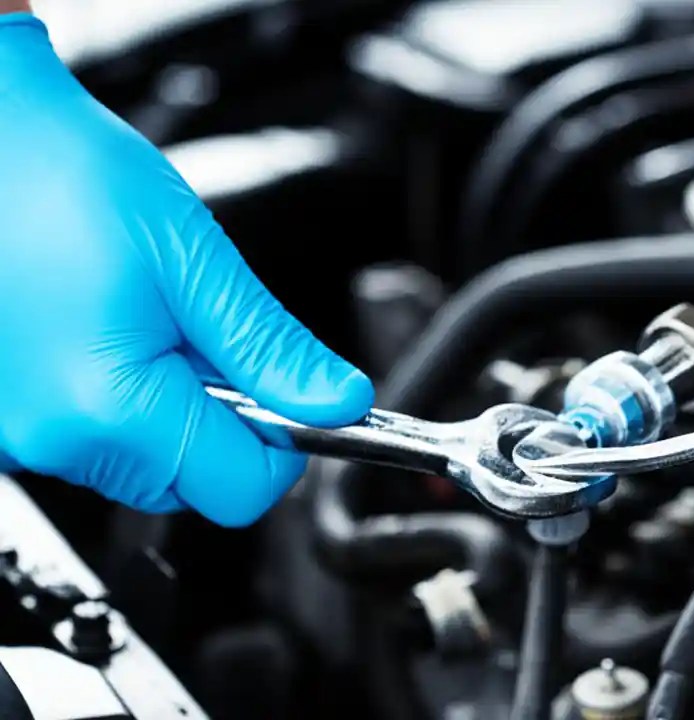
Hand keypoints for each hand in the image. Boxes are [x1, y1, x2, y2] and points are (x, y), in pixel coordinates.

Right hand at [0, 14, 373, 525]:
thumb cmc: (61, 173)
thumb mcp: (192, 259)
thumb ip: (270, 347)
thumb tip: (339, 403)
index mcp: (104, 409)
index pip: (238, 488)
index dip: (286, 441)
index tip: (297, 393)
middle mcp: (47, 439)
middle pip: (189, 480)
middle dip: (227, 420)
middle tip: (211, 334)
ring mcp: (13, 431)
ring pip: (141, 459)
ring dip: (173, 403)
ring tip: (149, 316)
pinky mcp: (2, 412)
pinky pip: (89, 431)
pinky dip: (120, 393)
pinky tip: (111, 327)